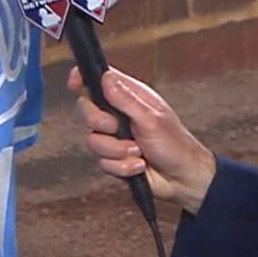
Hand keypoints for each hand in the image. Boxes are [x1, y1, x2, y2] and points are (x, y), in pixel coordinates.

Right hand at [69, 67, 217, 215]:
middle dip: (99, 122)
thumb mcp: (151, 118)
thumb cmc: (176, 145)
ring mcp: (115, 138)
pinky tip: (139, 165)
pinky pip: (103, 162)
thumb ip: (126, 99)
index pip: (99, 80)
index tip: (74, 82)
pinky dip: (122, 166)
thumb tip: (106, 77)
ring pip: (93, 141)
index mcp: (130, 97)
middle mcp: (119, 115)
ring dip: (117, 150)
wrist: (183, 179)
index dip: (83, 78)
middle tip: (115, 127)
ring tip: (137, 152)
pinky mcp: (114, 159)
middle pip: (87, 110)